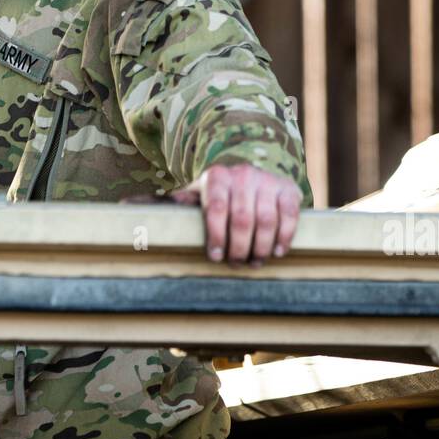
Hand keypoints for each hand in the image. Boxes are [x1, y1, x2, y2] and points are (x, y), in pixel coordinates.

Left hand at [172, 164, 301, 266]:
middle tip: (237, 263)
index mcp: (217, 176)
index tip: (216, 257)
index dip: (217, 236)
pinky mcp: (288, 188)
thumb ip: (182, 203)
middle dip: (239, 247)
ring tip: (255, 262)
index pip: (216, 208)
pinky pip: (290, 215)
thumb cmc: (220, 195)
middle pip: (242, 219)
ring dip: (261, 247)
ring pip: (266, 219)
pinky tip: (277, 252)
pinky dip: (284, 236)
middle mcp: (243, 174)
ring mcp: (267, 180)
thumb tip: (149, 208)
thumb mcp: (199, 195)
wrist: (252, 177)